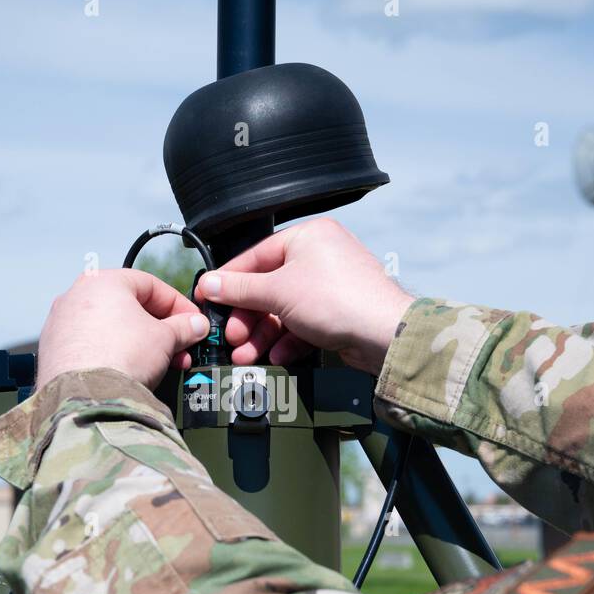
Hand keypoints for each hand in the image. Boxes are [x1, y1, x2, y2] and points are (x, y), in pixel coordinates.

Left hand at [35, 269, 208, 389]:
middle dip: (160, 330)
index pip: (151, 285)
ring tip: (159, 364)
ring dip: (139, 344)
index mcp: (103, 281)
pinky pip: (92, 346)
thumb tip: (194, 325)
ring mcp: (61, 324)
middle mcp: (76, 296)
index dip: (178, 305)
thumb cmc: (119, 357)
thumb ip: (183, 327)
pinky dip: (113, 354)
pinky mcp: (54, 351)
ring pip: (110, 328)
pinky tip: (129, 371)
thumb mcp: (164, 338)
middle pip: (129, 308)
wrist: (85, 396)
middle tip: (179, 347)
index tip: (192, 322)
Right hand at [195, 218, 413, 373]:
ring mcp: (330, 287)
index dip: (230, 280)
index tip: (209, 298)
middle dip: (248, 317)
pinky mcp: (337, 314)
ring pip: (284, 310)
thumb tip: (209, 284)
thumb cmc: (338, 300)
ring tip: (246, 355)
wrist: (384, 335)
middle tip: (231, 337)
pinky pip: (303, 325)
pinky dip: (287, 341)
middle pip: (269, 287)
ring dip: (263, 334)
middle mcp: (320, 257)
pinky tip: (275, 356)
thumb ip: (240, 289)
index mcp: (308, 237)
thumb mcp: (278, 291)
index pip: (256, 256)